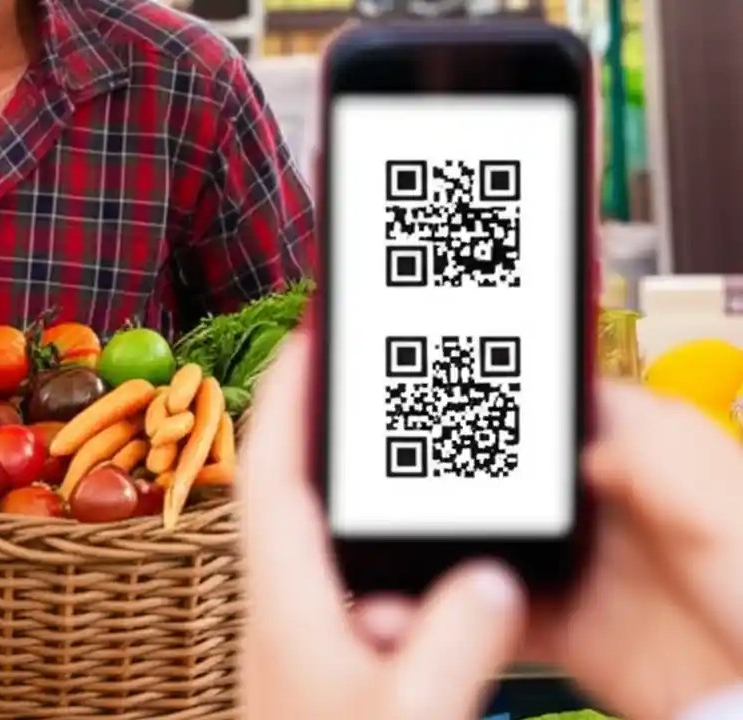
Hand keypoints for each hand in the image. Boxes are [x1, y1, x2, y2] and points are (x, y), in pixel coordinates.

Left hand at [240, 328, 525, 719]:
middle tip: (358, 365)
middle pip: (289, 483)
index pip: (274, 468)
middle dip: (318, 416)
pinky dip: (376, 538)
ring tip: (391, 432)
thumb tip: (493, 577)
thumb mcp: (409, 715)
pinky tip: (421, 546)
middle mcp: (279, 605)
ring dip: (345, 474)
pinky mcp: (324, 657)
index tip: (316, 333)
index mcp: (284, 599)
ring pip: (317, 527)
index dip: (290, 393)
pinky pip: (347, 572)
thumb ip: (453, 644)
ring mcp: (298, 631)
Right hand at [358, 383, 742, 718]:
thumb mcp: (722, 511)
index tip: (450, 387)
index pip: (559, 403)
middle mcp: (604, 504)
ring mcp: (580, 564)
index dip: (506, 391)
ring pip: (490, 537)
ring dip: (443, 539)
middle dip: (453, 469)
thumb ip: (654, 460)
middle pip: (507, 469)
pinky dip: (452, 608)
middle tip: (401, 467)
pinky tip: (422, 604)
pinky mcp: (565, 625)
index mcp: (644, 452)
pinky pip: (492, 609)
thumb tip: (584, 449)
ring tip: (398, 534)